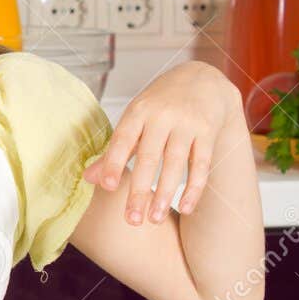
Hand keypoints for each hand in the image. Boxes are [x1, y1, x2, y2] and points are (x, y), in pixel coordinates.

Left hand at [82, 61, 240, 223]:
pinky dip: (194, 187)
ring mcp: (188, 124)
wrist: (202, 79)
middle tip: (132, 220)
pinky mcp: (209, 132)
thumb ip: (114, 150)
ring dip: (166, 194)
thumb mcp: (134, 119)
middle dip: (140, 190)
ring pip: (176, 163)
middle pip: (150, 157)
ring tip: (154, 219)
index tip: (107, 187)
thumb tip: (89, 178)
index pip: (123, 139)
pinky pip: (202, 164)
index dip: (114, 163)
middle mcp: (163, 116)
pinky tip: (185, 207)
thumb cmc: (159, 105)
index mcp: (138, 112)